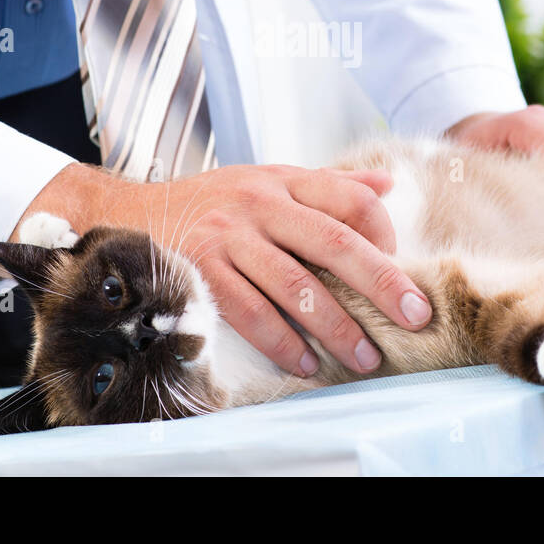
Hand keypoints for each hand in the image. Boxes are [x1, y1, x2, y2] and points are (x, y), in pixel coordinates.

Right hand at [11, 163, 431, 377]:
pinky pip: (250, 312)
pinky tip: (306, 364)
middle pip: (335, 242)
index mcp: (284, 180)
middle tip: (415, 315)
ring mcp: (229, 237)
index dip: (384, 232)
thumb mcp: (269, 179)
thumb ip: (328, 184)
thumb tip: (388, 182)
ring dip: (335, 327)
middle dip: (381, 282)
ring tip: (365, 357)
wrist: (128, 212)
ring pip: (296, 286)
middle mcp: (260, 204)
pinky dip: (281, 342)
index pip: (351, 199)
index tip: (401, 266)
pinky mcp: (200, 270)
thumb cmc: (213, 202)